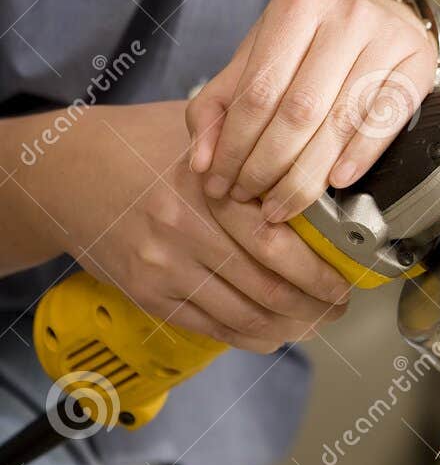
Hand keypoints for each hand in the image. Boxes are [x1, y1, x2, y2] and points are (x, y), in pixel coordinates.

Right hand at [54, 102, 350, 351]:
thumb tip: (320, 170)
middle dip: (316, 304)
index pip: (280, 239)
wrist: (67, 172)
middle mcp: (184, 228)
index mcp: (207, 184)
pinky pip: (212, 326)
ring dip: (290, 327)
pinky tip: (275, 332)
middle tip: (341, 306)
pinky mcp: (148, 294)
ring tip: (316, 322)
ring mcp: (163, 266)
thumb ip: (253, 145)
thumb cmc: (143, 144)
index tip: (348, 275)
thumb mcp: (199, 128)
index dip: (321, 269)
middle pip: (268, 284)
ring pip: (244, 314)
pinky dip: (251, 336)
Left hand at [186, 0, 436, 223]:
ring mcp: (386, 38)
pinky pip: (384, 121)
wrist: (386, 22)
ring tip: (283, 205)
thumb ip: (218, 107)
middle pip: (298, 110)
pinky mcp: (417, 65)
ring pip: (340, 121)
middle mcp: (344, 16)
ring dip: (307, 175)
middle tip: (251, 200)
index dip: (234, 146)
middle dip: (267, 166)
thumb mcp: (260, 62)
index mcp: (295, 7)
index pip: (257, 91)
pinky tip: (335, 183)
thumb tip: (202, 162)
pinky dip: (358, 157)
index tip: (220, 184)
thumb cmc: (313, 49)